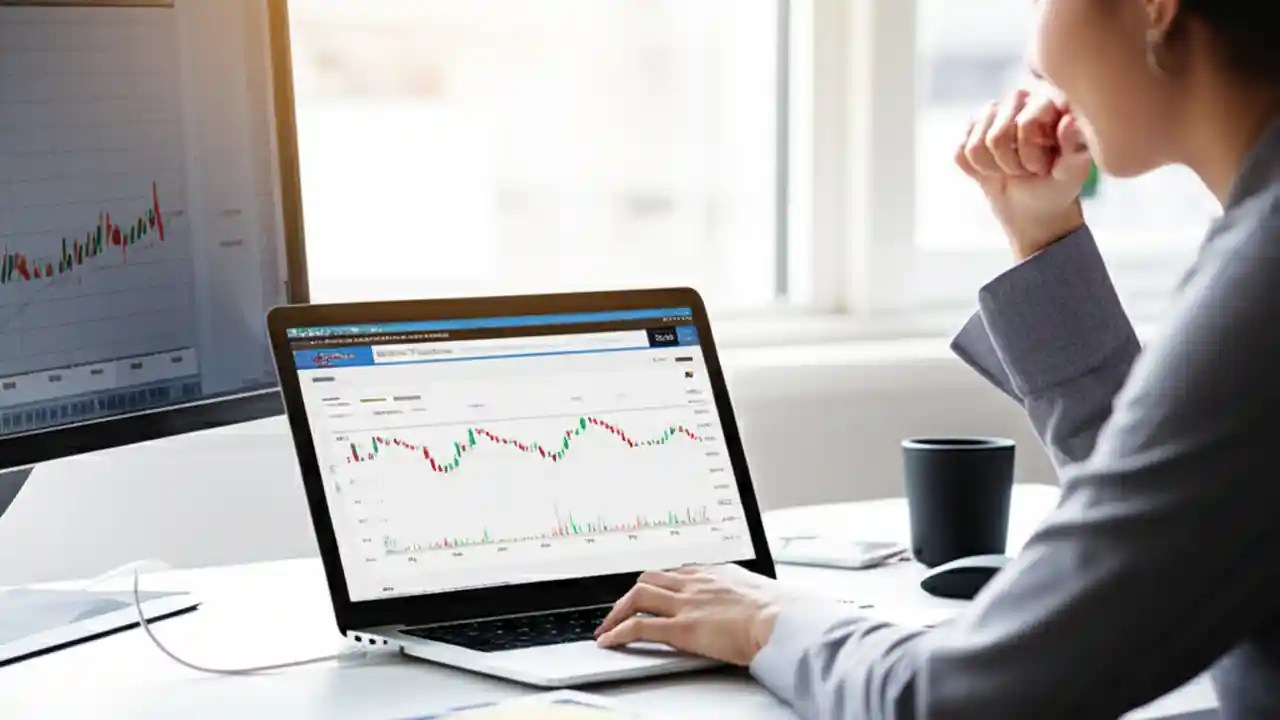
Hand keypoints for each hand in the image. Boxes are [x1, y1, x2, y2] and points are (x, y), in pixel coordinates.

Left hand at [594, 565, 793, 665]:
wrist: (781, 620)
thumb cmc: (779, 610)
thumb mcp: (757, 590)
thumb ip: (742, 592)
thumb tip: (748, 600)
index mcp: (713, 572)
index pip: (676, 572)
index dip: (659, 584)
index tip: (652, 592)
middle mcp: (694, 582)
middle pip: (650, 579)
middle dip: (631, 595)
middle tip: (621, 609)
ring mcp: (685, 604)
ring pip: (637, 596)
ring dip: (617, 612)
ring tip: (608, 626)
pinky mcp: (681, 628)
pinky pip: (639, 627)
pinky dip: (618, 632)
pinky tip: (610, 640)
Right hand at [958, 88, 1091, 259]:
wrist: (1035, 206)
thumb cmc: (1059, 185)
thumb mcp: (1073, 171)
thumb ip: (1075, 146)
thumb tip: (1068, 121)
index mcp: (1049, 103)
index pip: (1024, 124)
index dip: (1029, 154)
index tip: (1043, 168)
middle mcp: (1019, 100)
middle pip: (995, 136)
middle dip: (1008, 163)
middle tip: (1025, 170)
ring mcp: (991, 114)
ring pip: (974, 146)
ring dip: (992, 168)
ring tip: (1010, 170)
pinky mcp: (971, 130)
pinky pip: (960, 153)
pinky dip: (975, 170)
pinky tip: (992, 170)